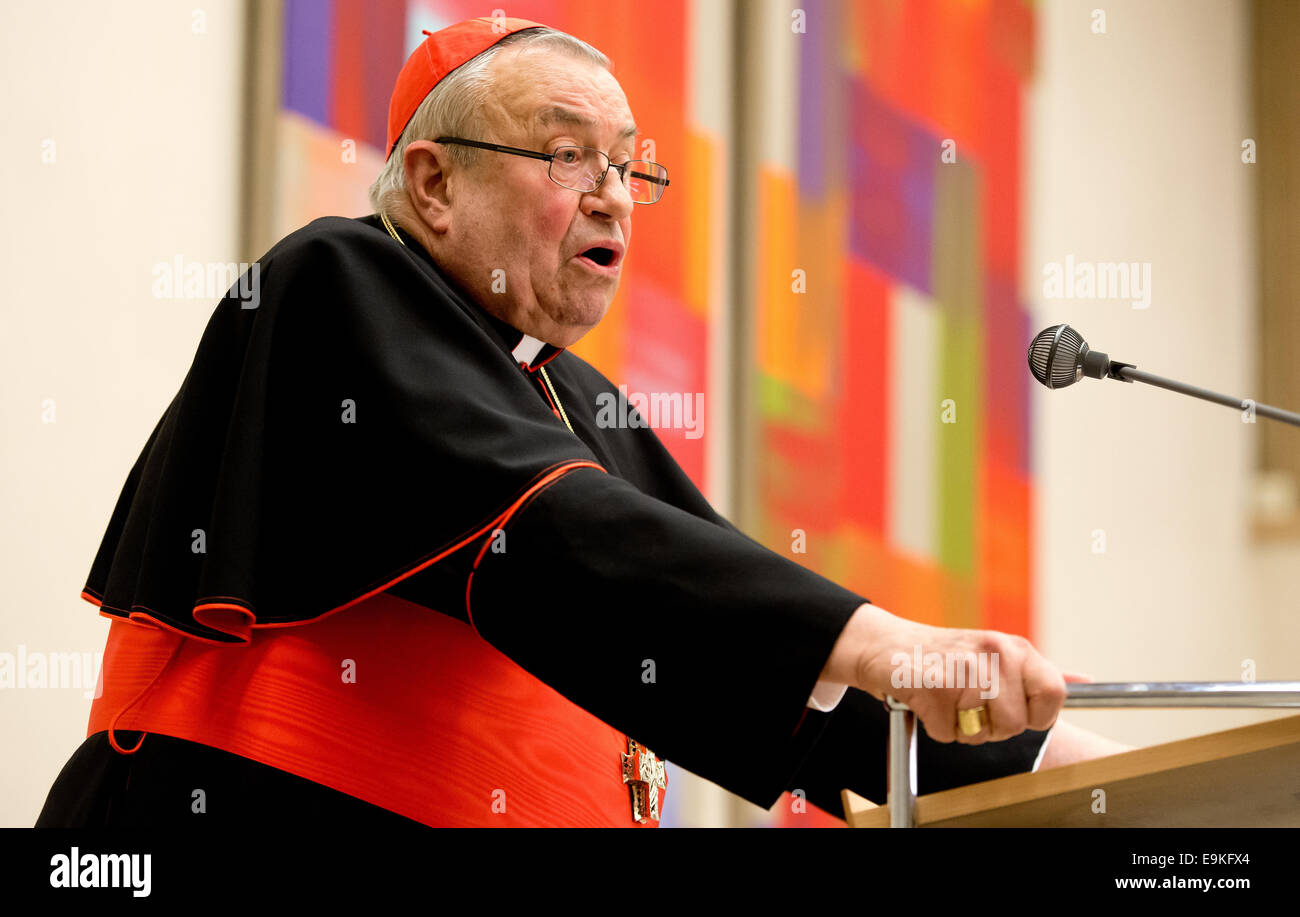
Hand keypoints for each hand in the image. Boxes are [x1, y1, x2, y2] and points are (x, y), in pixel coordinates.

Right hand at [820, 603, 1067, 744]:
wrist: (889, 646)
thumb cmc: (947, 656)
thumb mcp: (999, 654)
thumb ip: (1039, 672)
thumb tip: (1085, 682)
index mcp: (1015, 648)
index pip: (1055, 694)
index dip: (1037, 715)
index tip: (1014, 709)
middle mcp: (994, 655)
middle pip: (1015, 724)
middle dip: (992, 726)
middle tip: (970, 704)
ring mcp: (963, 670)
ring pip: (981, 732)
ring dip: (962, 728)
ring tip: (949, 702)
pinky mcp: (933, 687)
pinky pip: (947, 734)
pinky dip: (935, 726)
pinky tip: (929, 702)